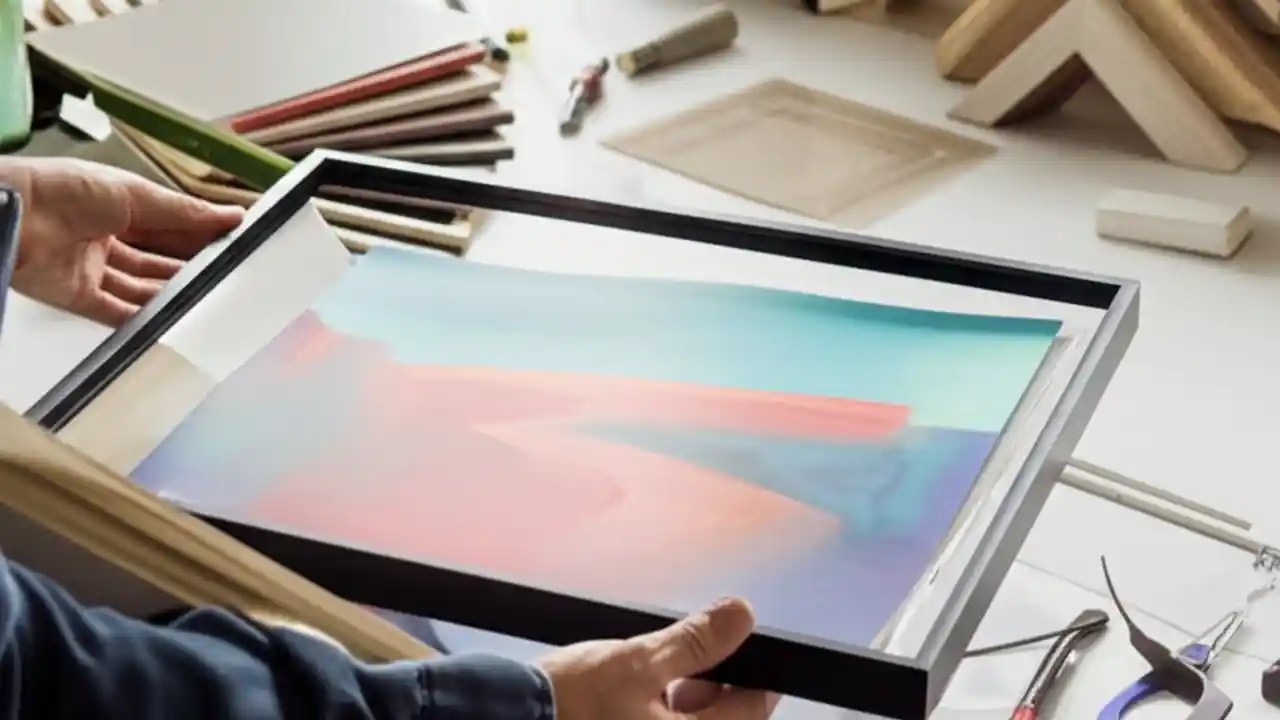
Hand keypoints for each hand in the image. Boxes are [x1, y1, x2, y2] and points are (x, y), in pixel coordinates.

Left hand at [2, 157, 243, 325]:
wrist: (14, 212)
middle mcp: (103, 238)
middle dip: (190, 265)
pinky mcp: (77, 297)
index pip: (168, 225)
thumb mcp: (135, 193)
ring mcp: (90, 269)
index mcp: (115, 206)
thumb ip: (184, 210)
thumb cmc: (63, 189)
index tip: (234, 241)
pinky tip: (174, 319)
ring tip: (209, 296)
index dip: (199, 233)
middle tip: (228, 272)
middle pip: (156, 259)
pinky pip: (117, 312)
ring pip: (142, 287)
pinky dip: (145, 317)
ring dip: (173, 292)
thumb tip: (230, 215)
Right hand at [537, 598, 778, 719]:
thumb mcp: (637, 662)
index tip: (746, 643)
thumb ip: (695, 642)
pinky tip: (632, 692)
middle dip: (711, 686)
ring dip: (683, 699)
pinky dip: (656, 712)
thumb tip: (740, 614)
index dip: (754, 672)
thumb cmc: (569, 702)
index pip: (751, 710)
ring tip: (653, 669)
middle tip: (689, 653)